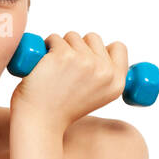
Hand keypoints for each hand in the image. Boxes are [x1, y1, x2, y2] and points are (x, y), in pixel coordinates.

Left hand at [10, 32, 128, 127]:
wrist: (40, 123)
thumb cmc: (63, 109)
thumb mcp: (96, 95)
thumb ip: (104, 74)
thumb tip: (106, 50)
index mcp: (117, 83)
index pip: (118, 47)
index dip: (101, 49)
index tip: (87, 60)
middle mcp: (105, 72)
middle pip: (93, 38)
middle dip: (77, 47)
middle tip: (66, 71)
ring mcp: (85, 61)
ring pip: (73, 36)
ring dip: (61, 47)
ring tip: (54, 71)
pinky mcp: (63, 55)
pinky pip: (55, 38)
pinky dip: (46, 47)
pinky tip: (43, 66)